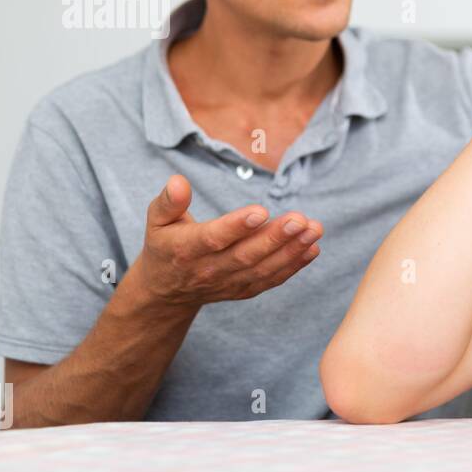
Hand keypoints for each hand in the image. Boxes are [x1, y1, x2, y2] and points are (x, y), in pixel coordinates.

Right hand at [133, 175, 322, 305]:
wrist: (167, 290)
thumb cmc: (165, 244)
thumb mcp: (157, 220)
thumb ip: (169, 201)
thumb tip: (178, 181)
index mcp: (186, 249)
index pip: (214, 238)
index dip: (237, 226)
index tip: (260, 211)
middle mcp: (209, 269)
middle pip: (246, 255)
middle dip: (276, 237)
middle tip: (300, 219)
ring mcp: (229, 282)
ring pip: (263, 268)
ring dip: (292, 250)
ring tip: (314, 229)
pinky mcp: (244, 289)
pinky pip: (271, 279)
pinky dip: (294, 266)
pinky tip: (313, 248)